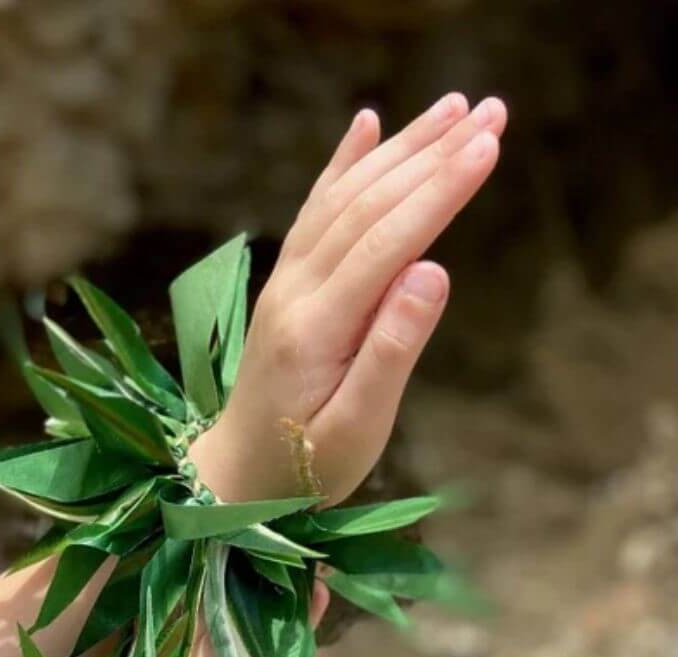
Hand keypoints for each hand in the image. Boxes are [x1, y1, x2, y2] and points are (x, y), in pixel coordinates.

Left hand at [191, 93, 507, 506]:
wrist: (237, 474)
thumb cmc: (305, 465)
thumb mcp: (356, 428)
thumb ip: (392, 351)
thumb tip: (433, 271)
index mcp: (316, 329)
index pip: (385, 242)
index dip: (439, 192)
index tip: (490, 146)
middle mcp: (294, 292)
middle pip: (366, 206)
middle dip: (431, 155)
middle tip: (492, 111)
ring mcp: (285, 284)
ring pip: (343, 199)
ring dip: (399, 150)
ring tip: (453, 108)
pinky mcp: (286, 286)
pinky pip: (314, 212)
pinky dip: (342, 164)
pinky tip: (366, 126)